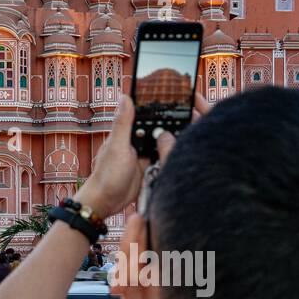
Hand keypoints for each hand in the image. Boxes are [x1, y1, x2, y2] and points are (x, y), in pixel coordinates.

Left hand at [73, 92, 210, 216]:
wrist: (107, 201)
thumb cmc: (107, 174)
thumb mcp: (117, 146)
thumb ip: (122, 123)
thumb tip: (125, 97)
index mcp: (128, 132)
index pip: (148, 115)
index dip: (162, 109)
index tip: (181, 102)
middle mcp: (137, 141)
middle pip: (159, 129)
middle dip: (172, 127)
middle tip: (191, 122)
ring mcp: (144, 155)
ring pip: (164, 144)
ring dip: (171, 143)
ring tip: (190, 139)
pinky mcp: (150, 168)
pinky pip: (164, 159)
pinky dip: (170, 157)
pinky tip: (182, 155)